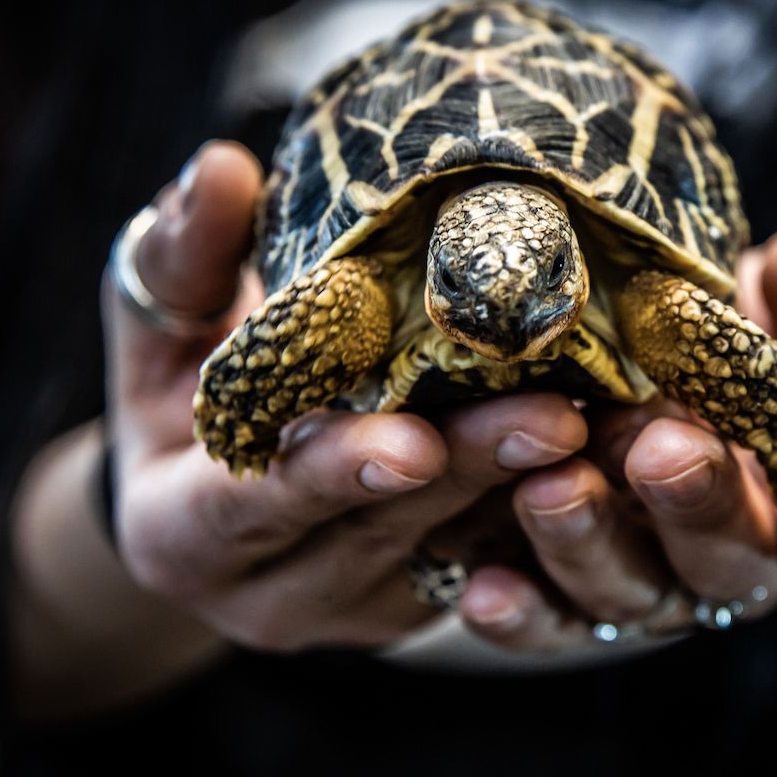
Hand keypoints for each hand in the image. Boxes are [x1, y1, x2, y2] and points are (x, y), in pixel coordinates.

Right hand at [104, 142, 587, 650]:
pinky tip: (618, 454)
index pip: (260, 505)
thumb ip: (181, 258)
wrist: (205, 494)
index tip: (414, 441)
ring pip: (456, 552)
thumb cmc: (179, 390)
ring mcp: (359, 609)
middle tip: (560, 416)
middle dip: (473, 470)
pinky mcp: (426, 601)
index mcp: (186, 534)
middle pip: (383, 530)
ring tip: (615, 428)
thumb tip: (216, 167)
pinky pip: (498, 561)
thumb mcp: (157, 325)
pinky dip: (554, 510)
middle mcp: (276, 595)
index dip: (336, 470)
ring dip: (535, 493)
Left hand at [451, 230, 776, 648]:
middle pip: (724, 557)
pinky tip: (483, 591)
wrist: (683, 394)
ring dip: (588, 547)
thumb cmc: (758, 349)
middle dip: (693, 507)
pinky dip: (518, 613)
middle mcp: (733, 555)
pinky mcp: (568, 595)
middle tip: (661, 455)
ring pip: (627, 589)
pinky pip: (546, 618)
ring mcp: (651, 582)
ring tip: (551, 492)